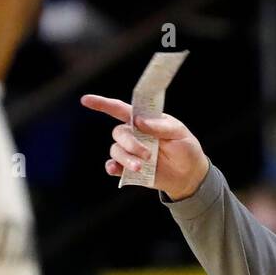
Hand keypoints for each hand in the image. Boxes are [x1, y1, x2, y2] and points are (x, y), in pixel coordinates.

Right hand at [80, 94, 209, 200]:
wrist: (189, 175)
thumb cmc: (185, 148)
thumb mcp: (179, 133)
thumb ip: (160, 126)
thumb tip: (139, 121)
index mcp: (143, 121)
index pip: (120, 109)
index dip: (103, 104)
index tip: (86, 100)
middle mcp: (134, 135)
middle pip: (118, 133)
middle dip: (130, 144)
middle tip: (148, 155)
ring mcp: (130, 152)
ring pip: (116, 151)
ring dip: (126, 158)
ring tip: (141, 167)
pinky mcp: (129, 169)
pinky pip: (113, 166)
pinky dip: (112, 168)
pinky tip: (116, 170)